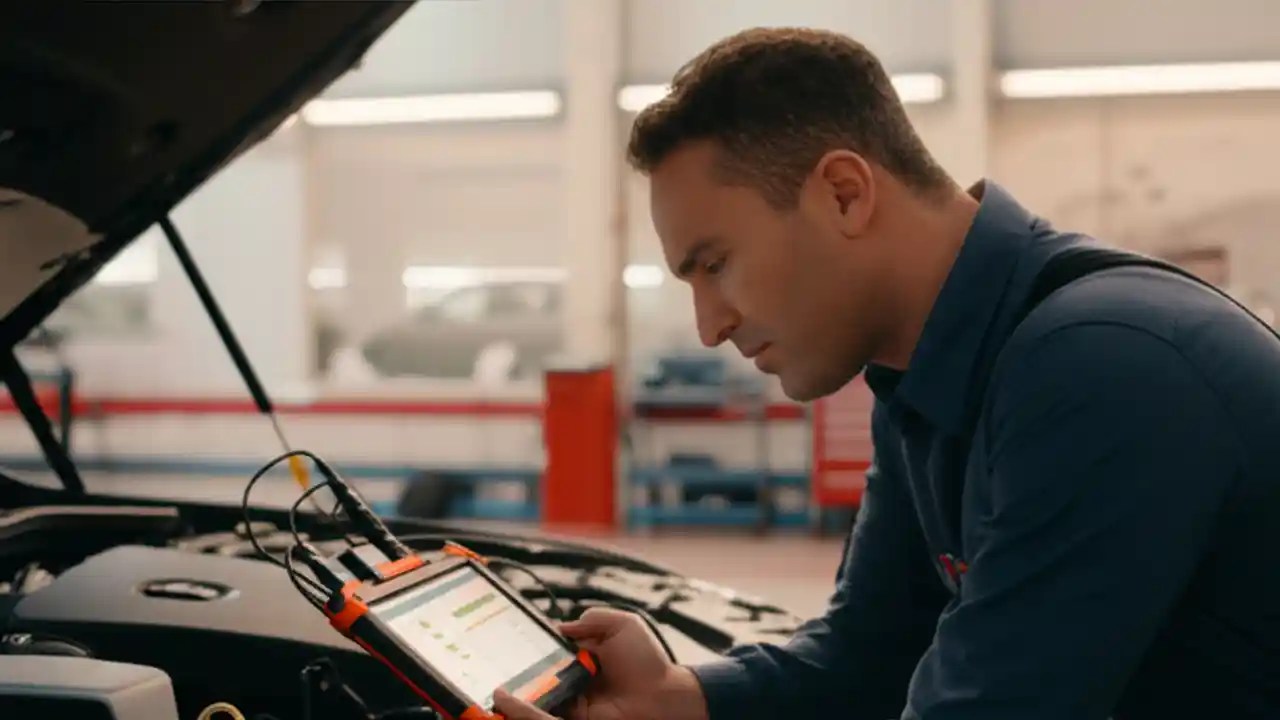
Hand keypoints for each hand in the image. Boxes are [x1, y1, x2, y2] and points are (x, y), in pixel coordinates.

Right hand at [491, 608, 707, 719]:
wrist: (665, 696)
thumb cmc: (648, 661)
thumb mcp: (623, 625)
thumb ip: (593, 619)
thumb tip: (560, 626)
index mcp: (582, 656)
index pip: (547, 650)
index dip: (527, 647)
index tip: (504, 641)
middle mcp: (573, 678)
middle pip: (535, 674)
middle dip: (513, 670)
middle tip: (489, 665)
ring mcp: (571, 700)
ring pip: (535, 695)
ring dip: (515, 692)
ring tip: (491, 685)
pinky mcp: (574, 718)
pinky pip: (546, 713)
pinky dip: (528, 709)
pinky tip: (508, 700)